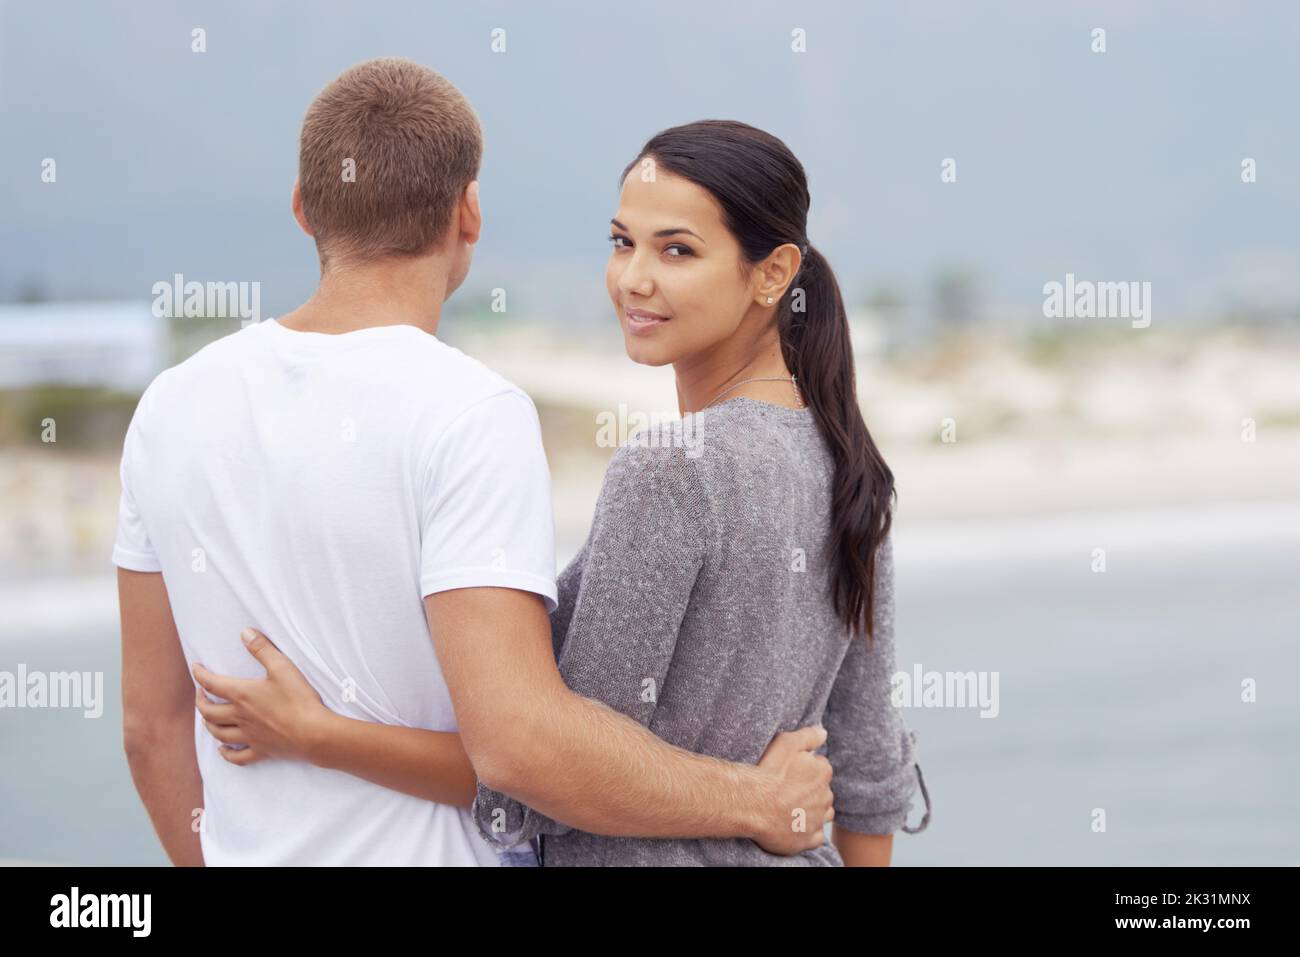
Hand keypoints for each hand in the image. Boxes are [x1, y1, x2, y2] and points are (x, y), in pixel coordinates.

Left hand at [191, 628, 331, 766]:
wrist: (313, 732)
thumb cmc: (298, 698)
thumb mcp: (282, 667)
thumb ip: (262, 649)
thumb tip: (244, 632)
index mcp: (242, 695)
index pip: (212, 683)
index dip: (200, 674)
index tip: (195, 667)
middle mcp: (240, 717)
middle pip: (209, 712)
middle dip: (200, 702)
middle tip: (200, 694)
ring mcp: (249, 736)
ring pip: (219, 733)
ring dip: (209, 725)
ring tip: (208, 718)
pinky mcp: (261, 751)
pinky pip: (237, 757)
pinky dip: (226, 754)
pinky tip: (223, 750)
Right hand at [751, 724, 833, 855]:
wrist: (751, 804)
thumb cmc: (767, 771)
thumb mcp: (786, 742)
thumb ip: (809, 735)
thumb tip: (823, 732)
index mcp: (823, 772)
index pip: (820, 767)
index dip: (804, 768)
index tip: (788, 771)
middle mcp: (826, 796)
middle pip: (821, 790)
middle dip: (808, 789)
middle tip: (785, 789)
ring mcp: (818, 819)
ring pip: (821, 813)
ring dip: (811, 810)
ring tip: (789, 807)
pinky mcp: (809, 839)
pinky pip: (814, 836)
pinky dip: (806, 831)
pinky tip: (791, 825)